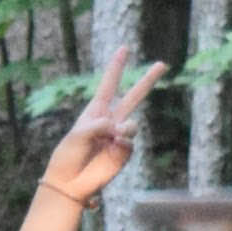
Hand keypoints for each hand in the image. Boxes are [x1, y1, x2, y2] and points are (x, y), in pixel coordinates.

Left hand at [39, 49, 165, 208]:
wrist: (71, 182)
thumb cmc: (68, 156)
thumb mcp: (77, 134)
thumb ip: (97, 124)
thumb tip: (119, 128)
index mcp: (96, 111)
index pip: (109, 84)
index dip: (116, 67)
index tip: (124, 48)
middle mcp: (110, 121)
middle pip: (133, 97)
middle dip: (148, 80)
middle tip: (163, 64)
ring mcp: (119, 137)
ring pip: (133, 125)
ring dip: (126, 129)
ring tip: (114, 136)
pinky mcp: (124, 153)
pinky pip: (130, 143)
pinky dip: (122, 144)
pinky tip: (112, 149)